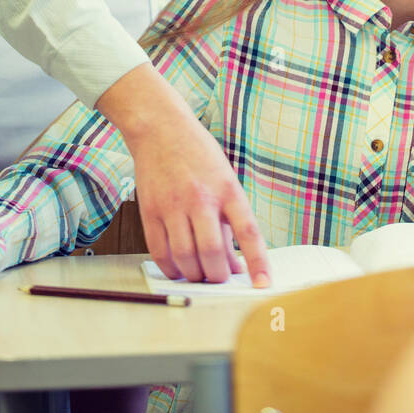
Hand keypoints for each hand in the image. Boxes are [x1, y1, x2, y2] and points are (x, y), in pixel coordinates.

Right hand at [97, 62, 270, 286]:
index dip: (258, 261)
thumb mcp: (225, 181)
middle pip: (212, 252)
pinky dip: (171, 269)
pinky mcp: (150, 210)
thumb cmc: (199, 155)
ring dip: (195, 276)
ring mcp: (173, 205)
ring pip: (185, 257)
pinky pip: (159, 252)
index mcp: (228, 188)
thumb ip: (231, 223)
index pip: (248, 232)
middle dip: (219, 276)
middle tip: (221, 279)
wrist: (160, 128)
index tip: (263, 284)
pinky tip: (178, 270)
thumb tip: (235, 266)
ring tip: (200, 276)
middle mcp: (201, 197)